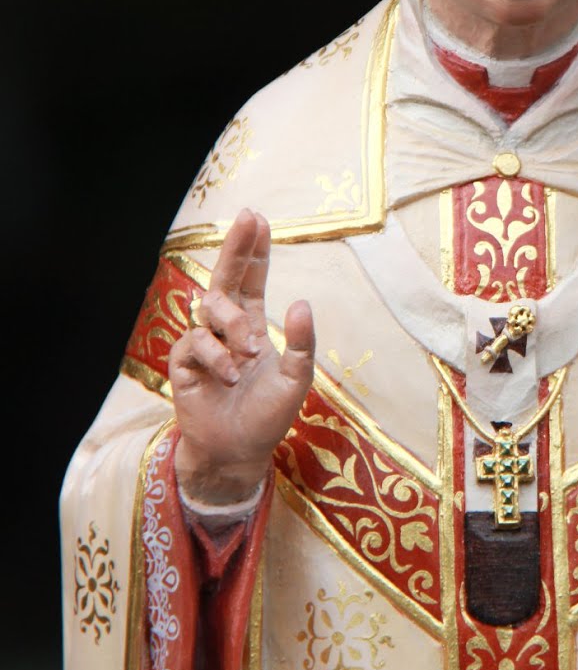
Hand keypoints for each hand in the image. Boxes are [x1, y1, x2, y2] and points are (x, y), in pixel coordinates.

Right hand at [168, 208, 315, 503]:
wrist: (238, 453)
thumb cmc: (267, 416)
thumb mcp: (296, 379)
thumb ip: (301, 343)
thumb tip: (301, 301)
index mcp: (251, 326)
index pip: (251, 280)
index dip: (254, 251)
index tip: (258, 218)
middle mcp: (225, 329)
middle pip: (225, 277)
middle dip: (236, 247)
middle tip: (247, 217)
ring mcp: (203, 344)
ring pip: (212, 307)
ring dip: (234, 324)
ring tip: (251, 351)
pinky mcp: (183, 363)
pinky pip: (196, 342)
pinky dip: (218, 356)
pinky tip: (232, 375)